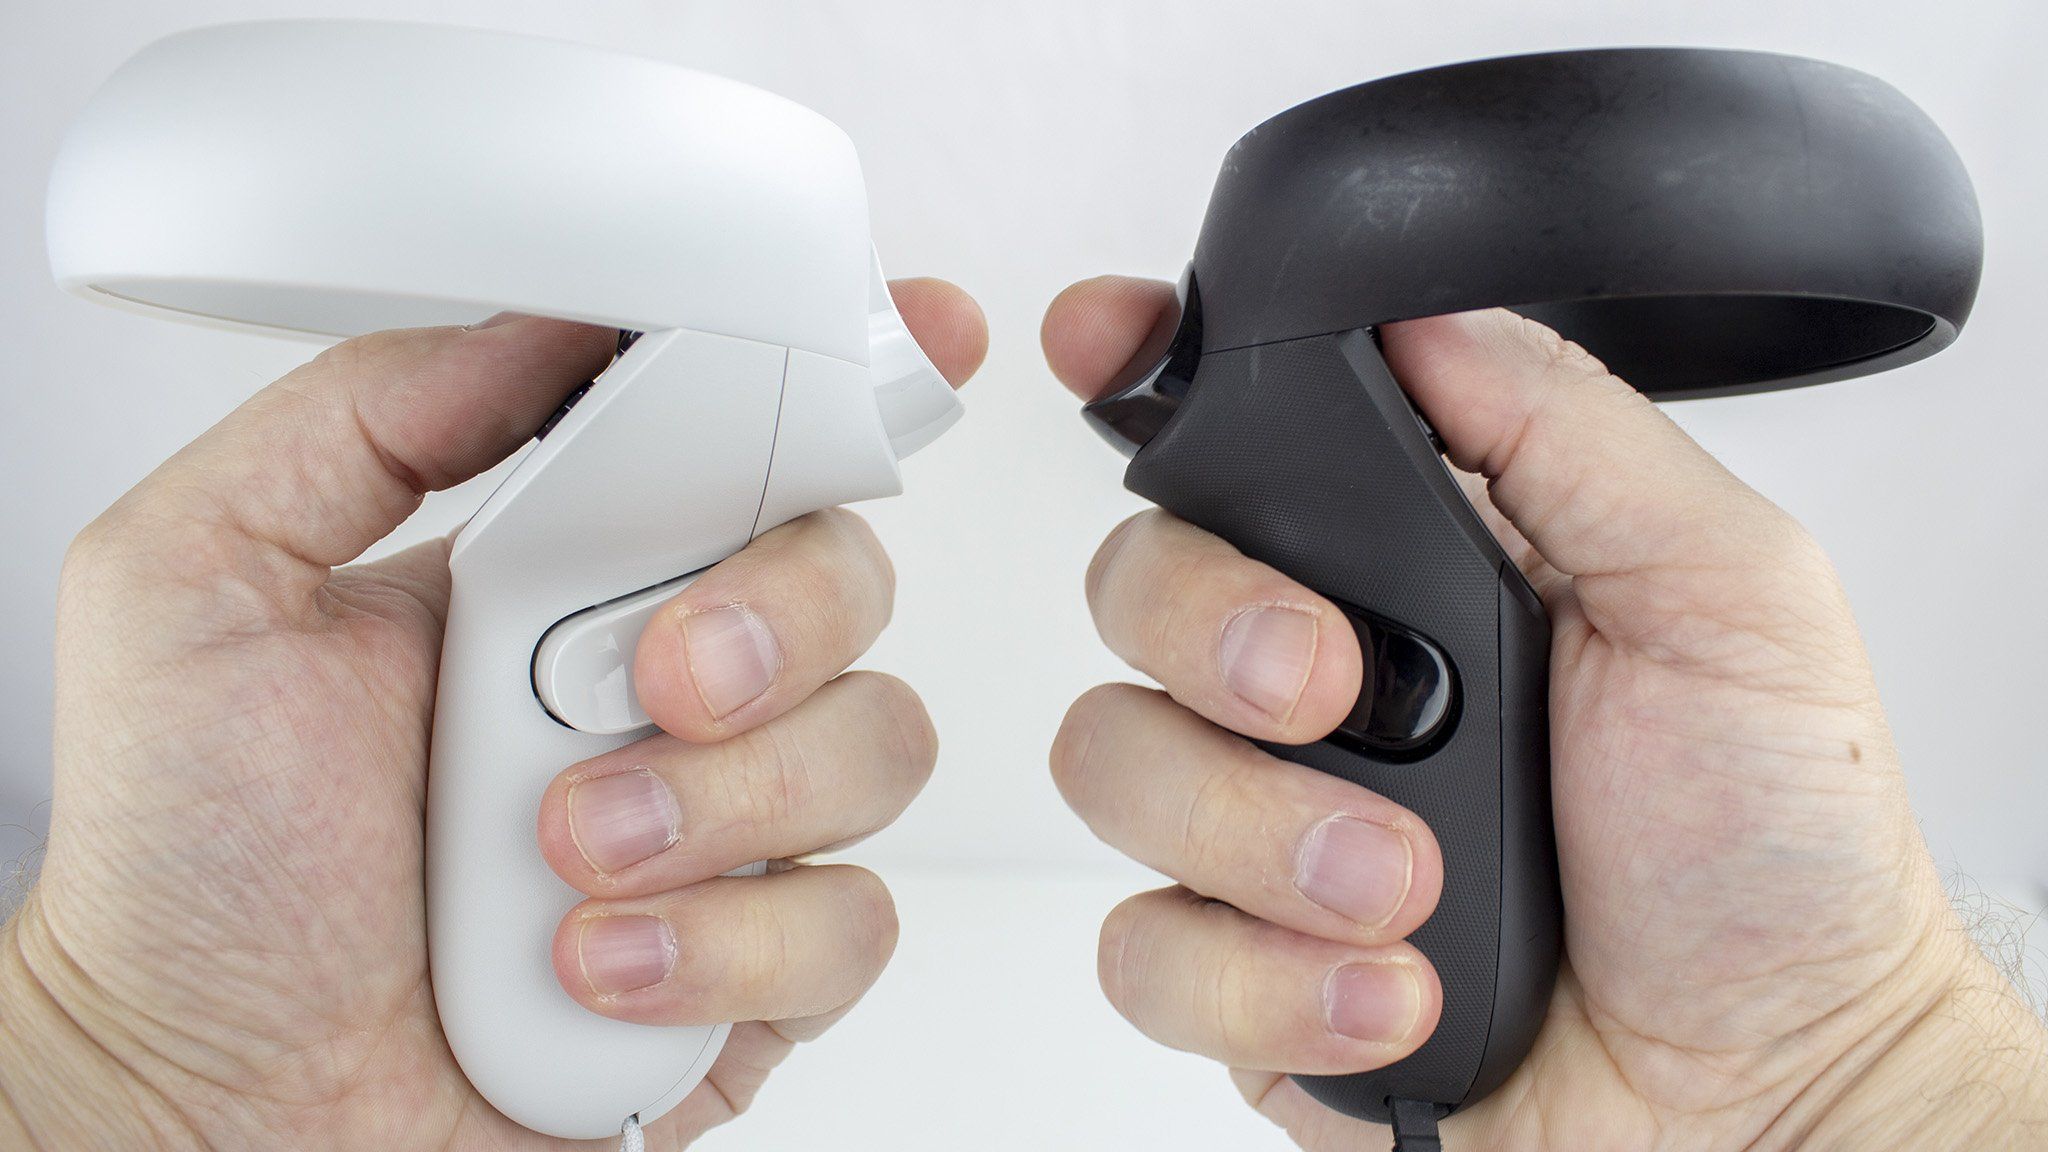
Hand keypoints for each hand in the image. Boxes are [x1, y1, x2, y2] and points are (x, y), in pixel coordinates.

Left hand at [0, 281, 985, 1149]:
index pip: (740, 448)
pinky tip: (596, 966)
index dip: (839, 394)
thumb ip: (359, 418)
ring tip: (566, 856)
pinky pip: (851, 922)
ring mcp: (726, 827)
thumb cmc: (194, 873)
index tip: (914, 342)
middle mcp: (667, 689)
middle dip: (773, 618)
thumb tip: (539, 331)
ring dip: (723, 804)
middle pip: (849, 576)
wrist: (212, 1104)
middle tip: (652, 682)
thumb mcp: (193, 582)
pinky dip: (726, 948)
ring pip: (880, 742)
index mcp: (565, 575)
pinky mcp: (761, 967)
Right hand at [1042, 276, 2047, 1149]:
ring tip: (1405, 884)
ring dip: (1257, 830)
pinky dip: (1266, 977)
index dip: (1142, 377)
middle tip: (1331, 690)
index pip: (1241, 444)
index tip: (1096, 344)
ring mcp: (1264, 826)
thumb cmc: (1774, 856)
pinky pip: (1143, 947)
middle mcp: (1319, 683)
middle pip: (1132, 585)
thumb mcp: (1730, 594)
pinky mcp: (1239, 970)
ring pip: (1109, 763)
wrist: (1766, 1094)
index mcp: (1419, 567)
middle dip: (1209, 625)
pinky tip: (1394, 987)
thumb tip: (1427, 317)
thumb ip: (1570, 436)